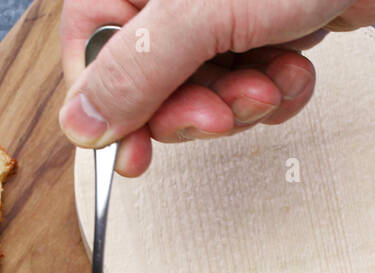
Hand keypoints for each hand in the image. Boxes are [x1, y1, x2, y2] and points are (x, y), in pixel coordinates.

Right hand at [59, 0, 374, 175]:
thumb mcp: (202, 14)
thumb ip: (135, 70)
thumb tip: (79, 126)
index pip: (92, 53)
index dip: (113, 112)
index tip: (135, 157)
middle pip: (148, 84)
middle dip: (193, 110)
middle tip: (224, 112)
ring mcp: (219, 13)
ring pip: (202, 92)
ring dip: (242, 104)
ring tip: (271, 78)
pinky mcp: (263, 28)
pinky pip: (248, 85)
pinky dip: (276, 91)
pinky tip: (295, 67)